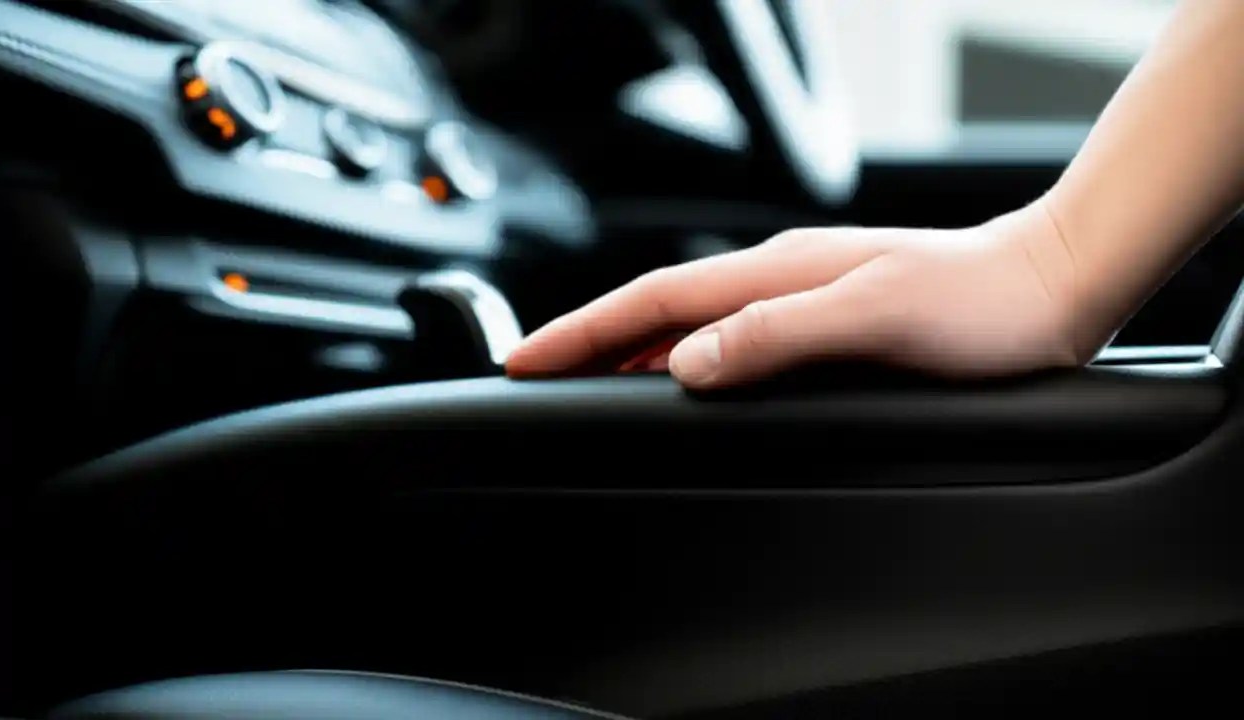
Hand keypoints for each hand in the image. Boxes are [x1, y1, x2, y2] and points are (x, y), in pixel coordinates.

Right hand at [505, 202, 1093, 388]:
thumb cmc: (978, 304)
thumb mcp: (873, 319)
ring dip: (632, 351)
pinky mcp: (826, 316)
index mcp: (778, 273)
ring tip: (587, 380)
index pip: (653, 304)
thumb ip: (776, 335)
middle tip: (534, 372)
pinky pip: (730, 336)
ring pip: (691, 325)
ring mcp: (801, 294)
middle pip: (658, 311)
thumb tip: (690, 363)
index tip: (524, 359)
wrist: (1050, 285)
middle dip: (589, 340)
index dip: (582, 333)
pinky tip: (686, 379)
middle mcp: (780, 277)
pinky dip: (687, 358)